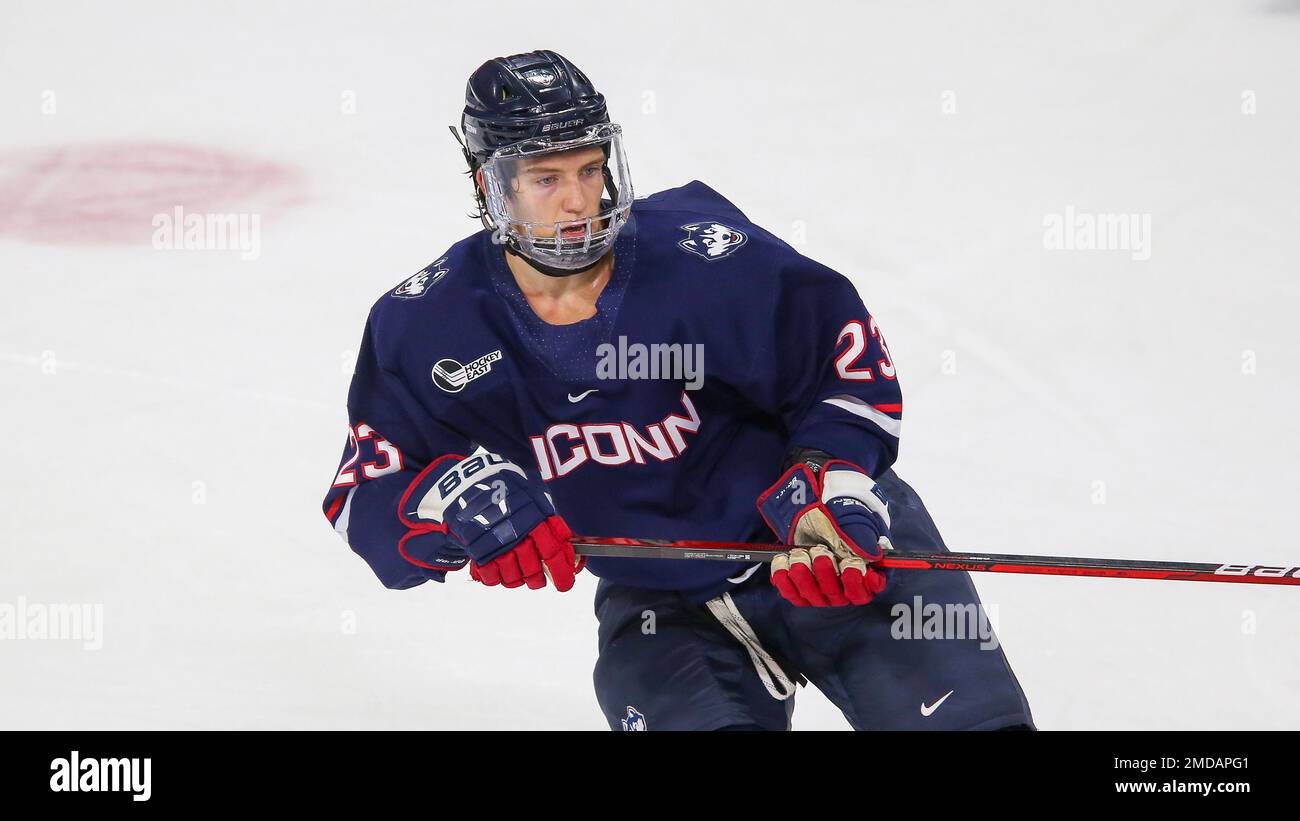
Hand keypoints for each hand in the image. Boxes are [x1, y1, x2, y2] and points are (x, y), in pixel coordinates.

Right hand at [399, 449, 582, 590]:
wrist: (470, 482)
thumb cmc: (507, 490)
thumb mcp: (534, 498)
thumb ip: (550, 522)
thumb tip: (567, 544)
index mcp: (535, 520)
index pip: (554, 553)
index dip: (562, 572)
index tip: (566, 583)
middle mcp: (517, 535)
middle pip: (534, 571)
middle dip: (538, 580)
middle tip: (538, 579)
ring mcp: (497, 546)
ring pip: (513, 578)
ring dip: (517, 580)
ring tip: (517, 572)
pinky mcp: (478, 552)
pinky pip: (491, 578)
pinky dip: (495, 578)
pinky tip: (498, 569)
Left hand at [757, 460, 891, 606]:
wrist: (813, 514)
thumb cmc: (838, 522)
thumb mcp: (852, 525)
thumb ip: (862, 540)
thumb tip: (870, 555)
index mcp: (864, 575)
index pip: (866, 591)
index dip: (858, 582)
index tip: (850, 564)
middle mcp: (843, 589)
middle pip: (837, 595)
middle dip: (826, 572)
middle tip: (820, 551)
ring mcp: (822, 592)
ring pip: (813, 596)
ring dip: (804, 574)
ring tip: (799, 553)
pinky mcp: (800, 589)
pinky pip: (792, 593)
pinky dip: (784, 577)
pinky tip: (783, 561)